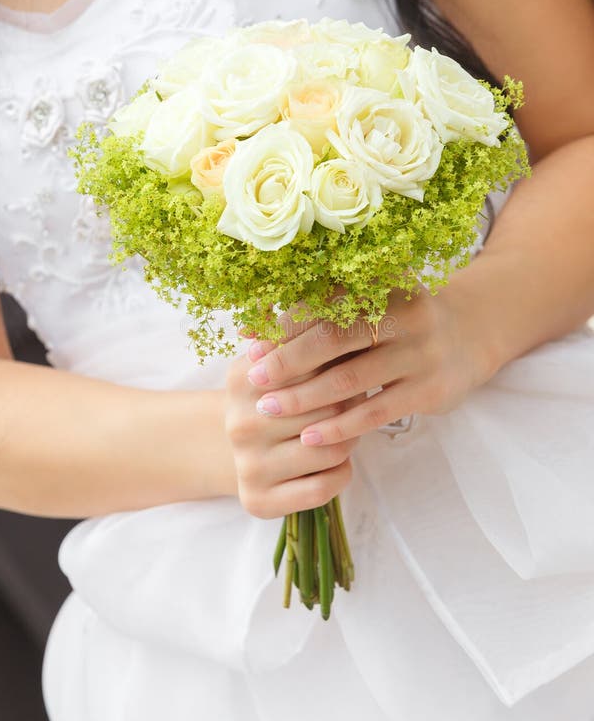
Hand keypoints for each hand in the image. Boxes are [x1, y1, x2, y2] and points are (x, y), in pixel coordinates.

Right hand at [225, 354, 359, 518]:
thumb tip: (338, 321)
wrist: (237, 446)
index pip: (315, 367)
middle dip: (351, 405)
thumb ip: (306, 339)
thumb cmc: (273, 396)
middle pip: (329, 409)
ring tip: (345, 431)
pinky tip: (335, 463)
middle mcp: (240, 423)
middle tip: (356, 402)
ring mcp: (248, 465)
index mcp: (243, 379)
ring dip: (349, 441)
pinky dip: (341, 473)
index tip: (351, 368)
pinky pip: (321, 488)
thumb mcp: (279, 363)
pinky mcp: (258, 500)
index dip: (342, 367)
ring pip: (329, 451)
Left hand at [245, 284, 497, 445]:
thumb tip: (250, 332)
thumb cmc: (399, 321)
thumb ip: (317, 313)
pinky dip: (339, 426)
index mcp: (383, 283)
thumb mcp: (369, 303)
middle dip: (289, 359)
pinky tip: (310, 437)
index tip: (251, 342)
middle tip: (255, 377)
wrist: (471, 336)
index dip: (284, 324)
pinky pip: (375, 412)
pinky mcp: (429, 390)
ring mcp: (420, 353)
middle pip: (335, 337)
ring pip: (351, 379)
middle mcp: (405, 313)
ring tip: (270, 409)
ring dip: (305, 397)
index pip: (323, 303)